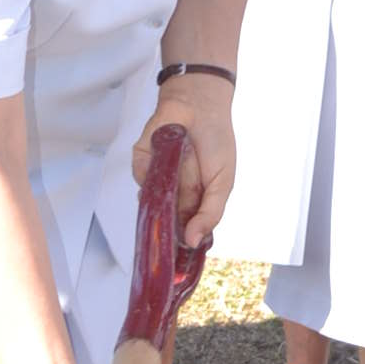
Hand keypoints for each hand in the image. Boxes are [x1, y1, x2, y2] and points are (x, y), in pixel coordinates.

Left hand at [132, 72, 234, 248]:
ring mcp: (155, 180)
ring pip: (151, 203)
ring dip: (166, 194)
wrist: (202, 105)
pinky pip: (142, 177)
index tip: (180, 258)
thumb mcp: (222, 183)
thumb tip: (193, 241)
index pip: (184, 232)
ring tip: (185, 169)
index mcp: (193, 203)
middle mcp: (172, 195)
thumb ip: (209, 214)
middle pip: (164, 222)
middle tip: (176, 225)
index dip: (181, 244)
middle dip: (169, 226)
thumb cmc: (216, 143)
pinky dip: (156, 168)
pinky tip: (172, 153)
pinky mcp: (141, 164)